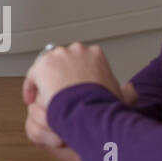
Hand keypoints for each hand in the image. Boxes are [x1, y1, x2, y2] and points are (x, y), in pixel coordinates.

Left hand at [21, 43, 135, 160]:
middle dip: (62, 74)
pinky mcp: (42, 66)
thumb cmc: (105, 105)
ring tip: (48, 97)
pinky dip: (32, 87)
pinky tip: (33, 98)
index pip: (82, 58)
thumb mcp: (123, 96)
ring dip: (47, 80)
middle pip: (64, 59)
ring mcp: (58, 56)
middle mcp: (76, 50)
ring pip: (48, 66)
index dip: (78, 73)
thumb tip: (129, 89)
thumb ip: (127, 90)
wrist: (89, 110)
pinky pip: (33, 76)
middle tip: (61, 92)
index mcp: (96, 53)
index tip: (76, 85)